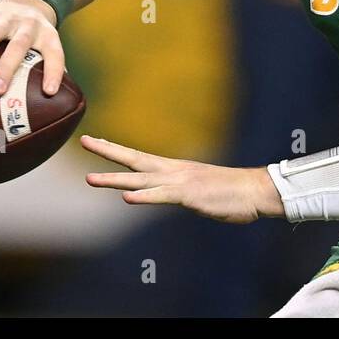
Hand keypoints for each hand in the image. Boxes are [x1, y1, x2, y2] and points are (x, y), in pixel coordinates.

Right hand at [0, 0, 65, 96]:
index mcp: (47, 36)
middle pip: (18, 45)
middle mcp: (27, 25)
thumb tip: (48, 108)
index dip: (54, 72)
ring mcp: (4, 19)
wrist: (28, 1)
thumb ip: (49, 72)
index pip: (55, 54)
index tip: (49, 92)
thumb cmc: (37, 37)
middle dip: (7, 68)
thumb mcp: (49, 48)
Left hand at [82, 136, 283, 223]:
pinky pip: (162, 196)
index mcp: (173, 168)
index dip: (114, 149)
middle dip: (106, 151)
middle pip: (133, 159)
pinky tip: (127, 198)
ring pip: (140, 179)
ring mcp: (180, 182)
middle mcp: (173, 171)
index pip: (137, 156)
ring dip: (114, 179)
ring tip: (90, 179)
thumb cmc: (229, 192)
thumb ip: (179, 189)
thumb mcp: (198, 188)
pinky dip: (144, 196)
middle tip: (83, 140)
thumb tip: (167, 192)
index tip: (93, 140)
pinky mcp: (189, 196)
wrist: (255, 190)